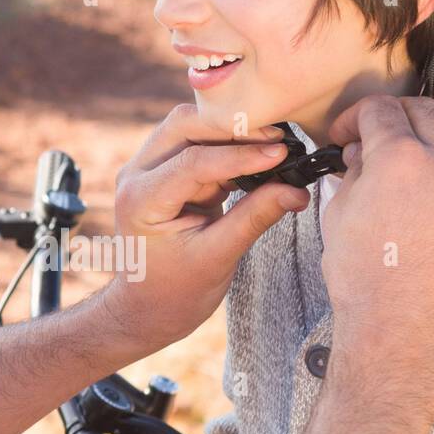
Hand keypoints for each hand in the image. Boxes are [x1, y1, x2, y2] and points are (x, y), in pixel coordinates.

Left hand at [100, 104, 309, 351]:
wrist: (146, 308)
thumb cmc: (175, 292)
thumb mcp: (217, 258)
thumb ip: (254, 218)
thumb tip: (297, 190)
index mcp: (140, 200)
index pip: (193, 161)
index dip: (240, 155)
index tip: (280, 154)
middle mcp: (136, 175)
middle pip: (185, 125)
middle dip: (233, 127)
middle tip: (279, 140)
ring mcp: (147, 169)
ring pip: (191, 128)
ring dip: (231, 133)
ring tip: (274, 149)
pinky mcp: (165, 171)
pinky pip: (197, 144)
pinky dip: (228, 148)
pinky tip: (259, 158)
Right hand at [321, 95, 433, 375]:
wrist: (398, 326)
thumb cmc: (361, 277)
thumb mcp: (339, 215)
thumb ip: (352, 175)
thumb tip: (359, 160)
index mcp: (399, 156)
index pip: (379, 109)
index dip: (353, 116)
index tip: (341, 134)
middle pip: (421, 110)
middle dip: (390, 115)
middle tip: (365, 137)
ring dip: (420, 133)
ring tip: (394, 158)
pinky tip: (410, 186)